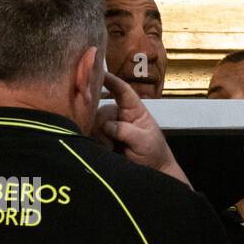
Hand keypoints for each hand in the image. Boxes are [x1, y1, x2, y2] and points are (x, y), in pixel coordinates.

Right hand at [95, 72, 189, 186]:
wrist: (150, 171)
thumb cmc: (153, 152)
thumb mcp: (144, 141)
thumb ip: (126, 130)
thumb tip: (107, 125)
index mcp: (133, 109)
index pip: (122, 90)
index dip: (111, 80)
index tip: (99, 72)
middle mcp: (118, 114)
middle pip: (101, 110)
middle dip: (103, 126)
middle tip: (112, 143)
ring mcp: (108, 126)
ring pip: (93, 123)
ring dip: (100, 138)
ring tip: (112, 149)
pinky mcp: (100, 137)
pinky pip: (89, 134)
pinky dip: (95, 143)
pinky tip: (105, 150)